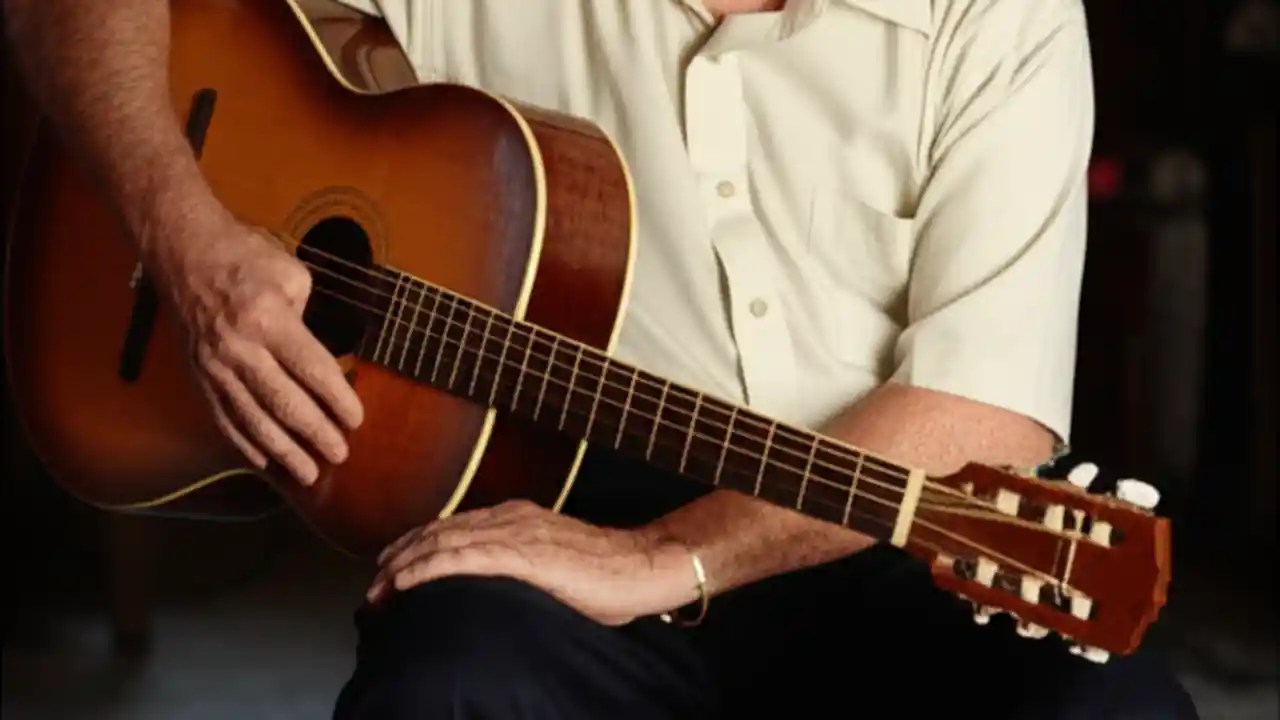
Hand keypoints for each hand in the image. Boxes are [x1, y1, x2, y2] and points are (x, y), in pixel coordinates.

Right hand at [146, 205, 363, 484]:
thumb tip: (323, 363)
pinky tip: (264, 461)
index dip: (338, 400)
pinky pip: (223, 417)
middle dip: (315, 434)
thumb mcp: (291, 276)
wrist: (183, 249)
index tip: (357, 421)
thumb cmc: (246, 257)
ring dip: (283, 450)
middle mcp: (239, 348)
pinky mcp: (199, 374)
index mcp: (268, 320)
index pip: (312, 370)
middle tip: (340, 455)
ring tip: (308, 473)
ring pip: (253, 419)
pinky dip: (244, 443)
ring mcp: (215, 365)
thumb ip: (309, 320)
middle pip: (284, 403)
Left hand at [367, 500, 699, 625]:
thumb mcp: (554, 564)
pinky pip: (462, 559)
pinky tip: (406, 582)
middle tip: (371, 588)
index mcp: (516, 517)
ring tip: (377, 592)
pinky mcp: (522, 554)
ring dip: (403, 567)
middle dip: (398, 559)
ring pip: (442, 543)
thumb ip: (523, 566)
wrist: (641, 565)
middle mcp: (509, 517)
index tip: (389, 569)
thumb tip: (497, 587)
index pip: (451, 527)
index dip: (414, 546)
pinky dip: (428, 569)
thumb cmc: (606, 572)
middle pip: (437, 532)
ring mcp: (515, 532)